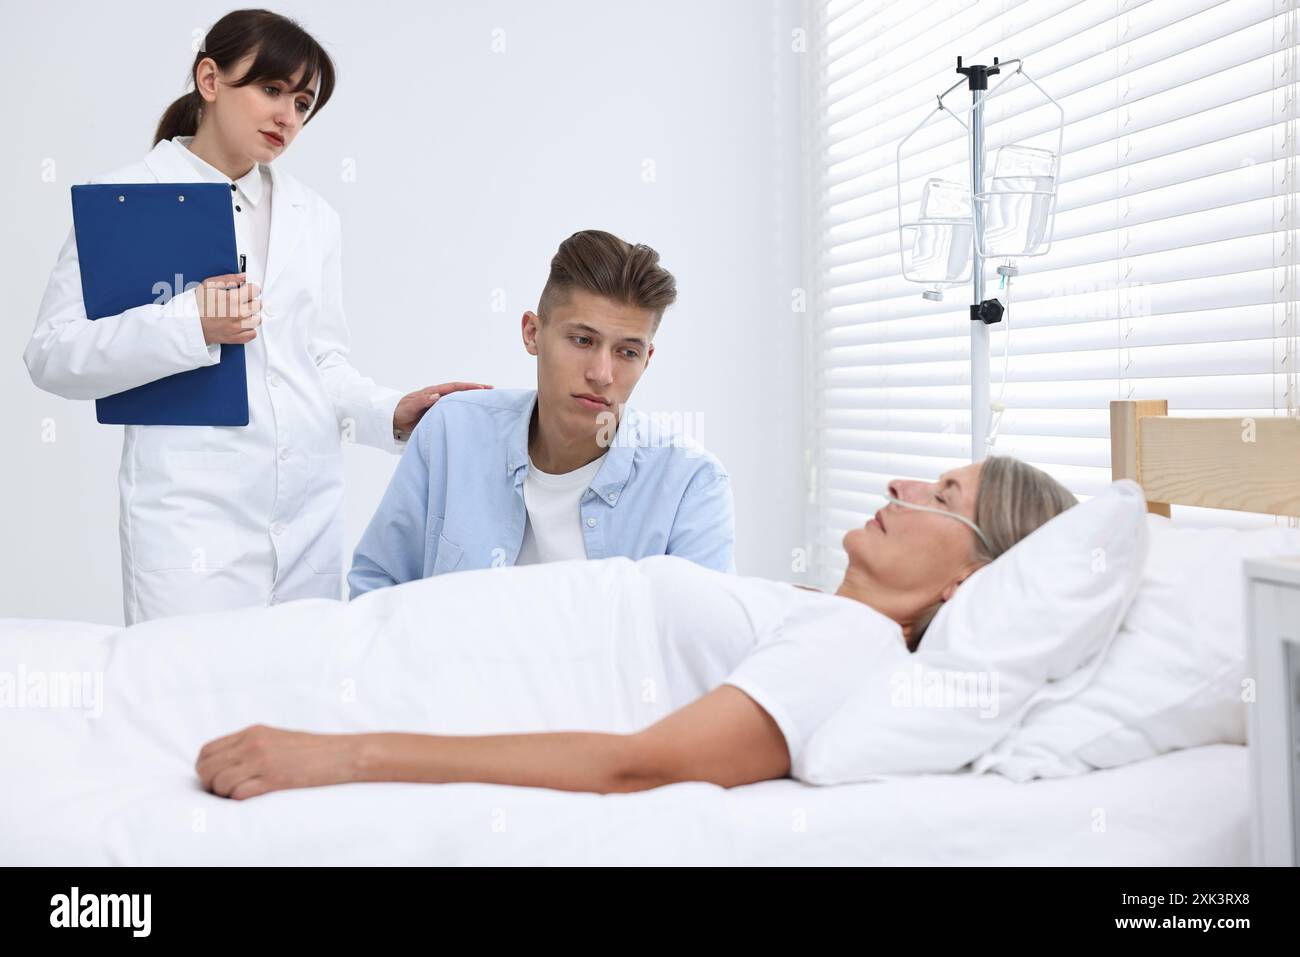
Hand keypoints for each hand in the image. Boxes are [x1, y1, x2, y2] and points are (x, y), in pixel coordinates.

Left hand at [195, 724, 359, 799]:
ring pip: (220, 782)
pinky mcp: (274, 779)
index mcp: (252, 732)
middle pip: (207, 767)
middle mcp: (254, 744)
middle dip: (209, 783)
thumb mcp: (275, 738)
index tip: (215, 779)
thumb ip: (249, 745)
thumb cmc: (311, 750)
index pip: (207, 751)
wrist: (341, 754)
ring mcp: (264, 761)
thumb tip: (223, 764)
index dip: (204, 769)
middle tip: (222, 791)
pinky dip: (238, 799)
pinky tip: (250, 796)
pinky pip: (239, 793)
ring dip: (223, 794)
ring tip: (236, 795)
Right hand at [196, 273, 261, 344]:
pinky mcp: (236, 338)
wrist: (189, 324)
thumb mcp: (209, 285)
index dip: (251, 288)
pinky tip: (241, 323)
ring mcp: (238, 327)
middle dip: (252, 301)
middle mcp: (238, 313)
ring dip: (252, 315)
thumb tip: (243, 277)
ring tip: (242, 312)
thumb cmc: (196, 306)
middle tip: (243, 301)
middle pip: (258, 304)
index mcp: (232, 299)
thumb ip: (229, 279)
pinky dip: (249, 329)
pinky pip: (253, 333)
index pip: (256, 290)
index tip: (248, 289)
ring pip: (257, 319)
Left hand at [393, 381, 493, 440]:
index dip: (469, 387)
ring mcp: (439, 404)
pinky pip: (453, 409)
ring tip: (486, 400)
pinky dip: (463, 408)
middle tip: (492, 391)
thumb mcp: (409, 407)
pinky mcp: (438, 413)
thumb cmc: (400, 412)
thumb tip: (437, 395)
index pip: (455, 387)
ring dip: (471, 398)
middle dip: (476, 389)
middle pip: (460, 390)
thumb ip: (422, 401)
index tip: (482, 388)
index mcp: (433, 392)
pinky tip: (472, 413)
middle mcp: (438, 396)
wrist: (393, 420)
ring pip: (458, 399)